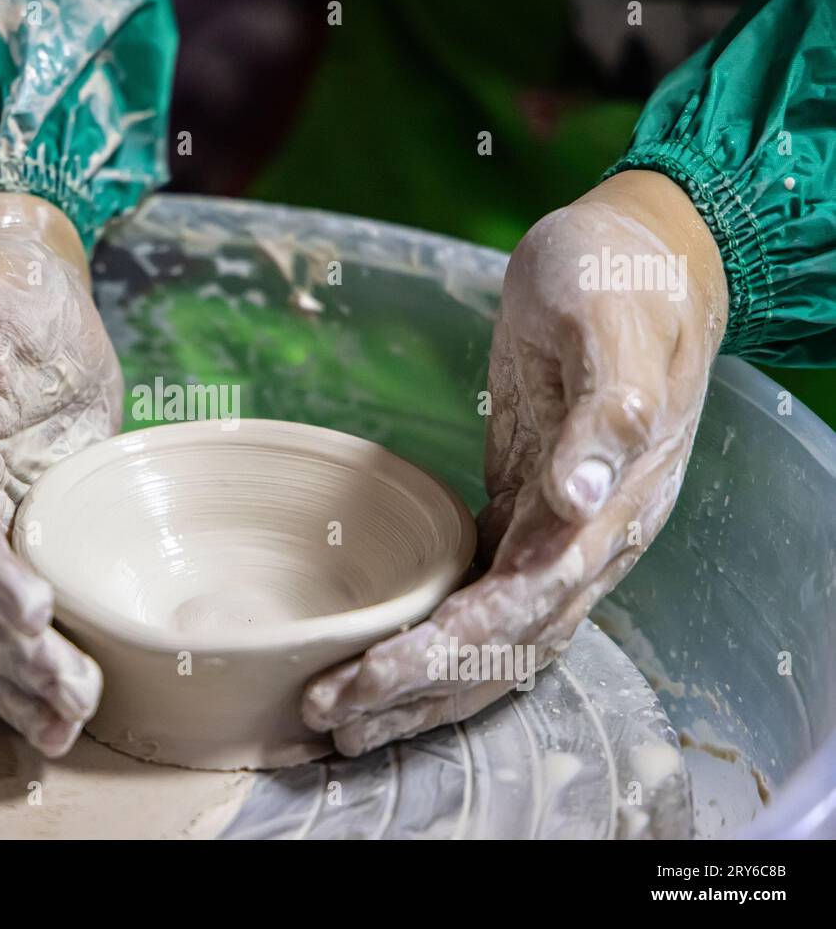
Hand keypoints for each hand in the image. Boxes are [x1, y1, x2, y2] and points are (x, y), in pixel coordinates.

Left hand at [303, 170, 728, 754]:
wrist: (642, 254)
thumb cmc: (619, 281)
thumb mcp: (616, 327)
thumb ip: (608, 415)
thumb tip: (580, 497)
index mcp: (612, 513)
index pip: (521, 609)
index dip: (446, 652)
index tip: (370, 677)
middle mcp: (588, 541)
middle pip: (501, 648)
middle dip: (416, 690)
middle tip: (329, 716)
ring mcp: (558, 532)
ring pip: (493, 639)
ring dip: (424, 684)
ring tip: (348, 717)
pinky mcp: (527, 511)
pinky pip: (483, 596)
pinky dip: (437, 638)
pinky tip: (391, 657)